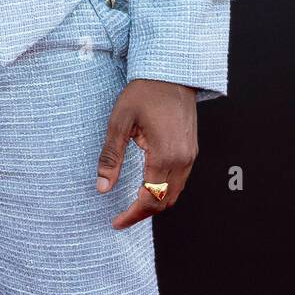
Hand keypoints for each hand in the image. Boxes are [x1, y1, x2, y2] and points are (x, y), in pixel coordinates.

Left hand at [95, 79, 197, 229]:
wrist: (172, 73)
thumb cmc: (145, 92)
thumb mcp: (120, 121)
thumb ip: (111, 156)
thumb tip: (102, 186)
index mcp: (164, 155)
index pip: (150, 199)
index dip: (133, 215)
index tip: (117, 222)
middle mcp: (182, 159)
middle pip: (165, 201)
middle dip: (143, 213)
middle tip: (122, 217)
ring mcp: (190, 156)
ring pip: (175, 193)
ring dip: (155, 203)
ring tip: (133, 204)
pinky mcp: (192, 150)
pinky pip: (181, 180)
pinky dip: (165, 190)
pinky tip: (149, 185)